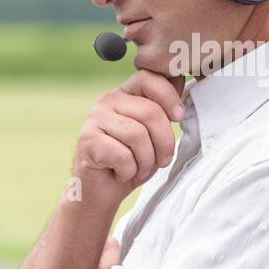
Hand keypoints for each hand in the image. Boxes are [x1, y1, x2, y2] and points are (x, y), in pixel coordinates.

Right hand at [72, 69, 186, 211]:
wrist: (101, 192)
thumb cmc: (131, 161)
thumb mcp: (154, 133)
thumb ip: (163, 106)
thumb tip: (182, 76)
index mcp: (123, 94)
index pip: (148, 78)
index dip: (169, 96)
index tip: (179, 117)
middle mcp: (106, 102)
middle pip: (150, 112)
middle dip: (164, 142)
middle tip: (162, 160)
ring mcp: (93, 120)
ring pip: (137, 135)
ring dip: (146, 161)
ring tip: (139, 169)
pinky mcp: (87, 142)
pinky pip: (122, 156)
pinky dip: (129, 171)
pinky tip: (121, 174)